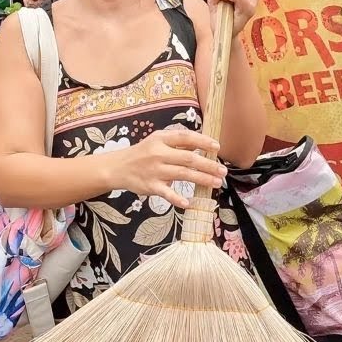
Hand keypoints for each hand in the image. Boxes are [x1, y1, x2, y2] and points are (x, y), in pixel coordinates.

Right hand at [106, 129, 227, 208]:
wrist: (118, 167)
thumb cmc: (142, 153)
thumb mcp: (157, 141)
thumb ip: (177, 142)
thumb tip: (203, 145)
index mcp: (161, 139)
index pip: (185, 137)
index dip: (202, 141)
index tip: (217, 147)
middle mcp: (158, 153)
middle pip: (188, 158)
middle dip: (208, 165)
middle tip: (223, 171)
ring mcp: (154, 170)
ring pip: (182, 174)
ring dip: (202, 179)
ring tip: (217, 183)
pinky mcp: (150, 186)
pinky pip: (166, 193)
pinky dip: (177, 198)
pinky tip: (188, 203)